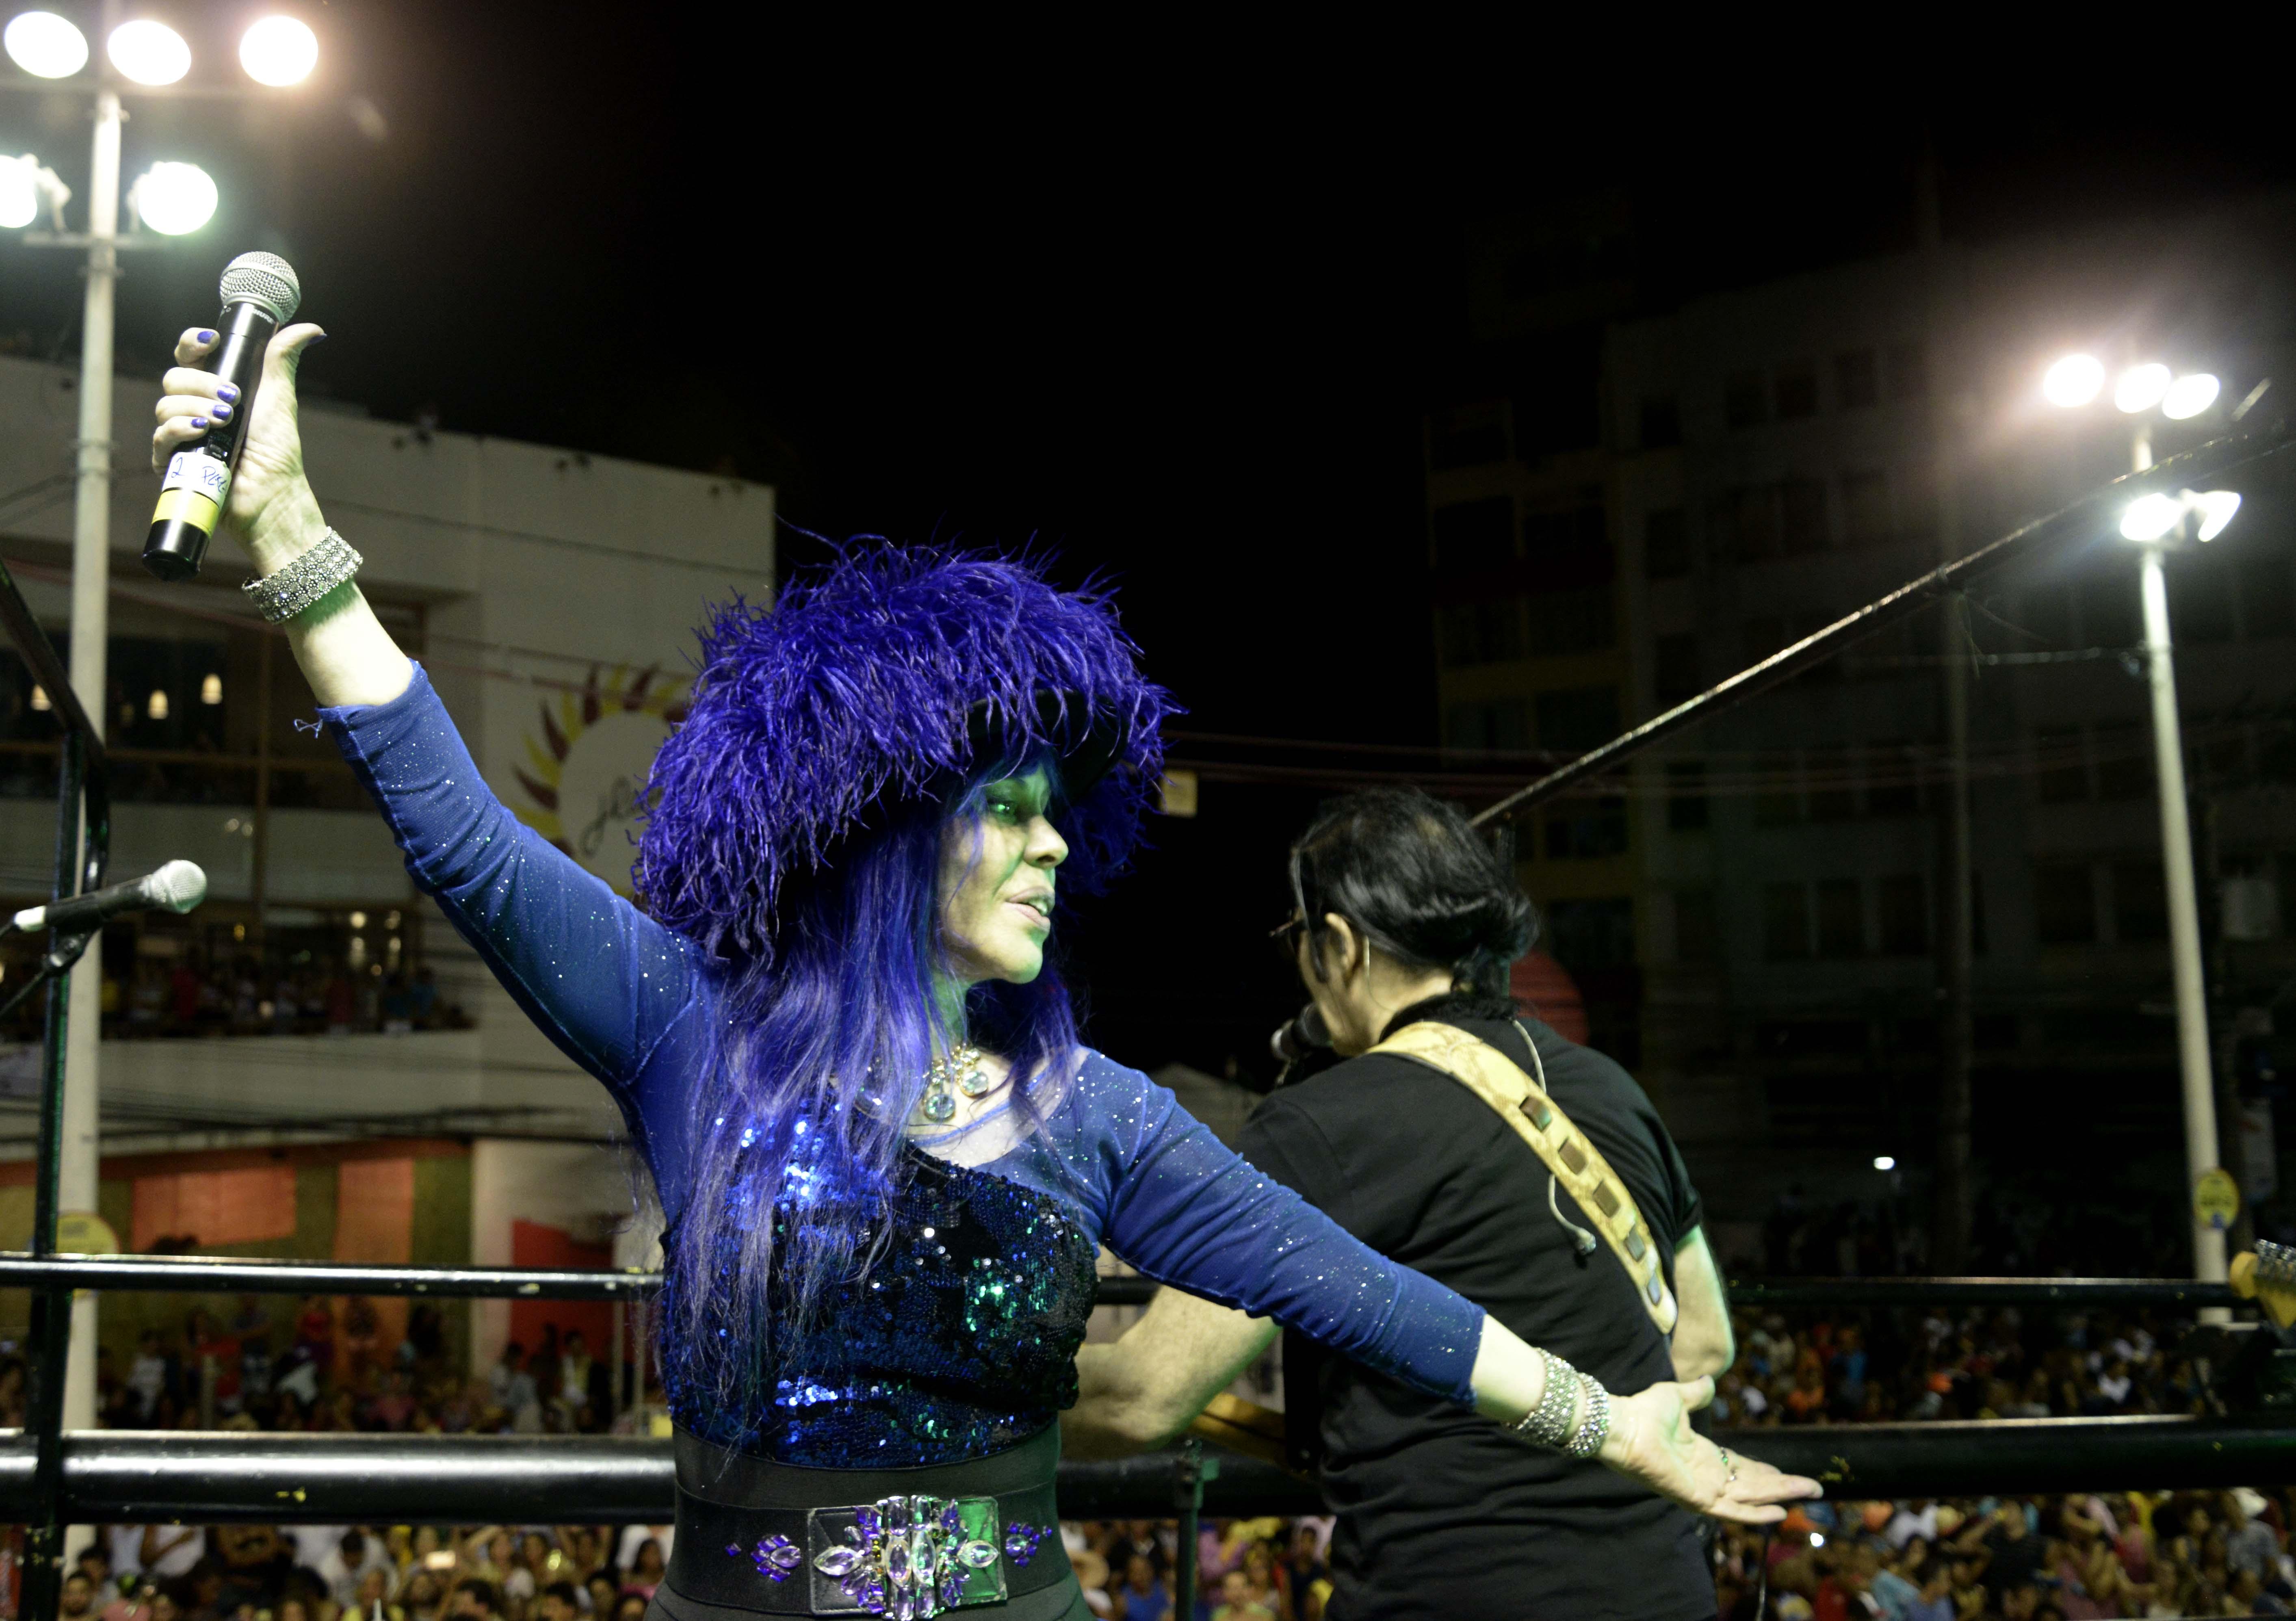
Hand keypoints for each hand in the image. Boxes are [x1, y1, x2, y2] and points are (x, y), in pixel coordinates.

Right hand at [151, 321, 327, 562]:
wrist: (273, 494)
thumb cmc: (277, 450)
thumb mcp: (279, 397)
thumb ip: (282, 358)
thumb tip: (312, 328)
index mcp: (213, 389)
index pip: (189, 355)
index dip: (193, 342)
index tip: (213, 340)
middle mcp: (193, 408)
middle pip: (174, 377)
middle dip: (203, 382)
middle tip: (234, 398)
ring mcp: (180, 434)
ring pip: (165, 404)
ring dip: (196, 407)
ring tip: (225, 420)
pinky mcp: (172, 461)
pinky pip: (161, 435)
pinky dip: (179, 429)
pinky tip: (202, 430)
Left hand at [1597, 1375, 1821, 1524]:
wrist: (1624, 1423)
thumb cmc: (1643, 1411)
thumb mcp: (1676, 1398)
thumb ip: (1694, 1393)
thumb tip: (1708, 1381)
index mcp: (1701, 1454)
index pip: (1740, 1467)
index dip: (1763, 1471)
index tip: (1783, 1472)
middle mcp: (1705, 1475)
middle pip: (1752, 1484)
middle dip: (1782, 1486)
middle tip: (1812, 1487)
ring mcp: (1702, 1489)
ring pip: (1750, 1497)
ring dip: (1780, 1496)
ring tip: (1808, 1494)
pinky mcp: (1697, 1498)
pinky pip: (1731, 1509)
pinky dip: (1755, 1512)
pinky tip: (1779, 1512)